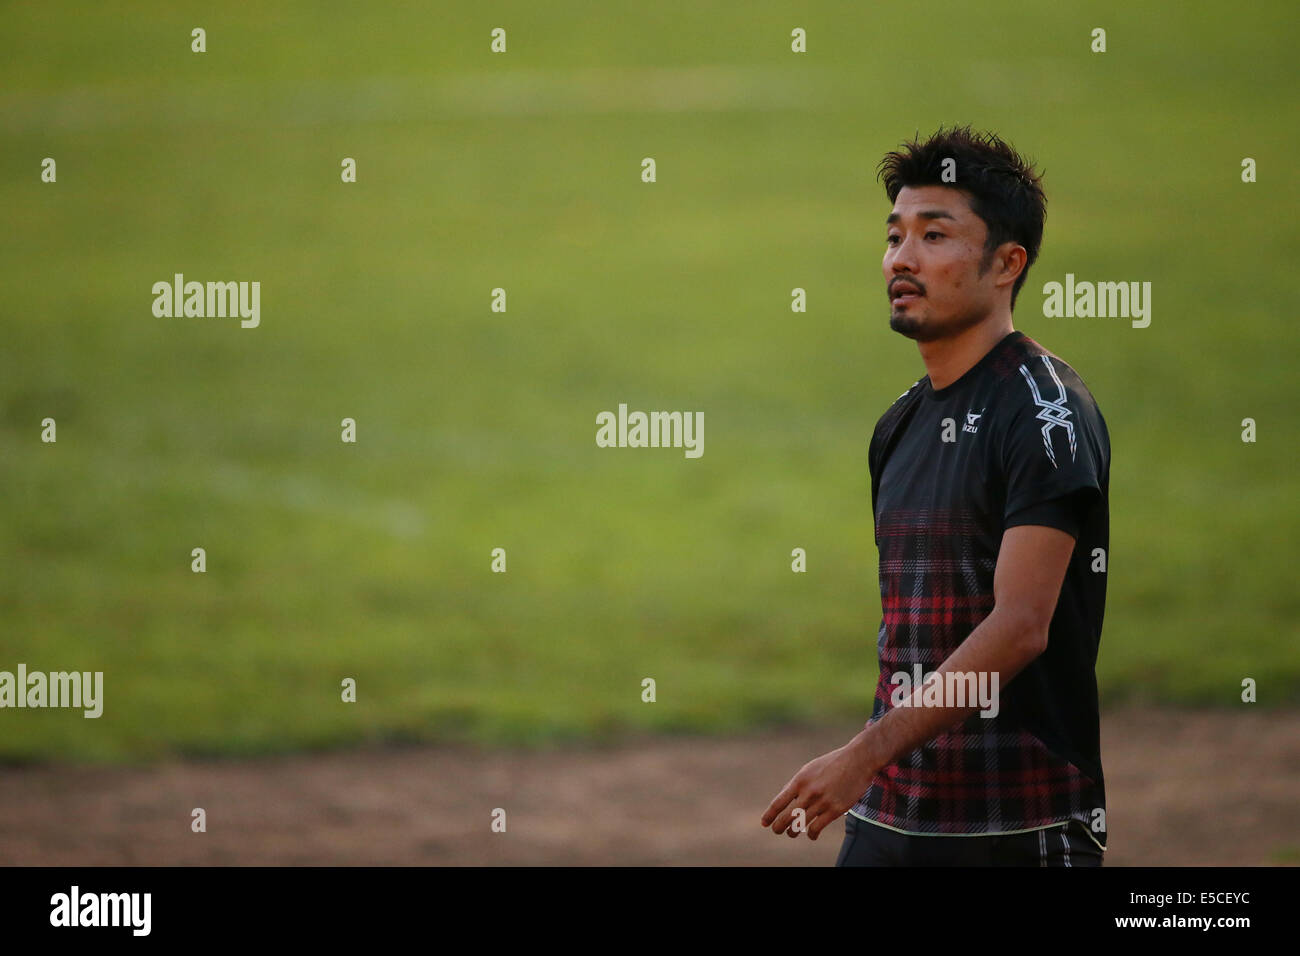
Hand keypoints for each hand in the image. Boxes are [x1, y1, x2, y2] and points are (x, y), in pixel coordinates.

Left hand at [760, 736, 879, 840]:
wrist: (858, 760)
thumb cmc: (832, 764)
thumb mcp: (810, 769)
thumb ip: (798, 784)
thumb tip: (785, 801)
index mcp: (800, 780)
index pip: (779, 802)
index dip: (769, 815)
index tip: (764, 823)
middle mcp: (809, 792)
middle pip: (787, 817)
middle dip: (779, 827)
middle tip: (776, 831)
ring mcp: (822, 801)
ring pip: (801, 824)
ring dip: (793, 832)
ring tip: (791, 833)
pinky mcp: (836, 809)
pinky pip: (818, 827)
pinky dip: (812, 834)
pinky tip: (811, 835)